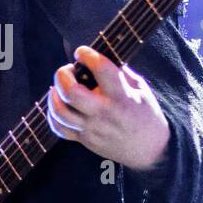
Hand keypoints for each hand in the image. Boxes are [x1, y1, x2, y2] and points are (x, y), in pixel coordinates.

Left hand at [47, 45, 170, 171]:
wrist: (150, 150)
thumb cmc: (146, 114)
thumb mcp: (140, 89)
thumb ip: (120, 73)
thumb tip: (99, 58)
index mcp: (121, 96)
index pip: (100, 69)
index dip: (87, 55)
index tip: (82, 52)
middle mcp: (104, 112)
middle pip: (71, 92)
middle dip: (63, 75)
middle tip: (67, 71)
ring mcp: (92, 128)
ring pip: (61, 111)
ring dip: (54, 94)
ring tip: (59, 87)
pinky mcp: (85, 140)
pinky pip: (59, 129)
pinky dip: (53, 115)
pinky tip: (59, 104)